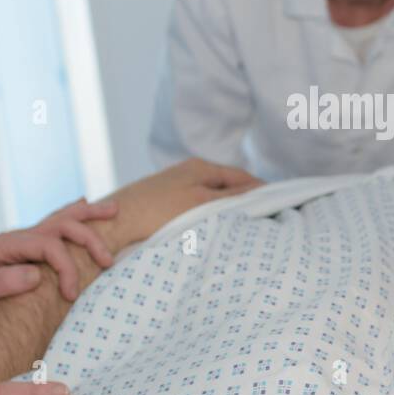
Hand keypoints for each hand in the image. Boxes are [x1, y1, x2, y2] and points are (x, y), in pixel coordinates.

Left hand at [0, 197, 118, 323]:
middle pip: (61, 225)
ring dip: (89, 215)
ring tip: (115, 210)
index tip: (71, 295)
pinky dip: (75, 215)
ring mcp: (25, 240)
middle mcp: (18, 237)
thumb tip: (36, 275)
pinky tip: (87, 206)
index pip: (49, 245)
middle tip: (107, 263)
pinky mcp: (30, 249)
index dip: (66, 266)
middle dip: (89, 239)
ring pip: (62, 218)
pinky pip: (57, 226)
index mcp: (6, 244)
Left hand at [119, 158, 262, 242]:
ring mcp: (177, 186)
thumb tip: (259, 191)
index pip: (242, 177)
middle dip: (246, 199)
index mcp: (200, 167)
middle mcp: (189, 172)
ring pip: (213, 196)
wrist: (114, 222)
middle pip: (228, 185)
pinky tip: (213, 227)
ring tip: (242, 225)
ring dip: (228, 208)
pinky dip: (211, 214)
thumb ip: (230, 197)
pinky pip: (198, 205)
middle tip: (265, 217)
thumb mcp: (200, 204)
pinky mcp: (165, 201)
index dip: (261, 190)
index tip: (279, 203)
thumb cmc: (157, 211)